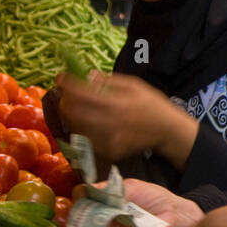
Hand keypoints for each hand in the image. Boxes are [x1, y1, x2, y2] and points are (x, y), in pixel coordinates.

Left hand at [56, 70, 192, 163]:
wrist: (167, 130)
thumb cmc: (151, 104)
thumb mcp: (134, 85)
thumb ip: (110, 80)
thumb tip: (89, 75)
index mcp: (116, 103)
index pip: (82, 93)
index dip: (67, 84)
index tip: (59, 77)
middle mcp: (110, 123)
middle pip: (74, 113)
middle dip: (65, 102)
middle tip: (65, 95)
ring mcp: (109, 139)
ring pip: (77, 128)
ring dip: (71, 117)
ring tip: (75, 108)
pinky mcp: (110, 151)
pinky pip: (88, 141)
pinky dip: (83, 130)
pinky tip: (88, 123)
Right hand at [82, 178, 202, 226]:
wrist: (173, 216)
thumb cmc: (154, 197)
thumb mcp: (134, 188)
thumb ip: (114, 189)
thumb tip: (93, 188)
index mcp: (106, 194)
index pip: (84, 192)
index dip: (79, 194)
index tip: (79, 195)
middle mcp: (102, 210)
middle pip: (79, 212)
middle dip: (75, 212)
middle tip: (75, 212)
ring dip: (81, 226)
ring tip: (86, 222)